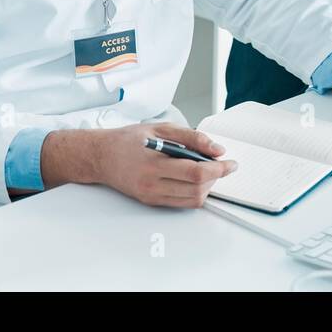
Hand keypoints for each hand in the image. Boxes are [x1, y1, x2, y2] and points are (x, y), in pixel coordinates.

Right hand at [46, 123, 236, 207]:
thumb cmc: (129, 140)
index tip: (230, 163)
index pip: (196, 172)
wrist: (101, 157)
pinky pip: (181, 203)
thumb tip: (216, 149)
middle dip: (216, 178)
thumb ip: (191, 137)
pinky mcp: (151, 202)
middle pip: (197, 189)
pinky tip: (196, 180)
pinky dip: (195, 193)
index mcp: (154, 163)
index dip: (218, 169)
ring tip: (208, 171)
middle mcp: (152, 184)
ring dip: (207, 187)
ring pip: (192, 200)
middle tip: (222, 165)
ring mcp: (151, 195)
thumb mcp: (161, 128)